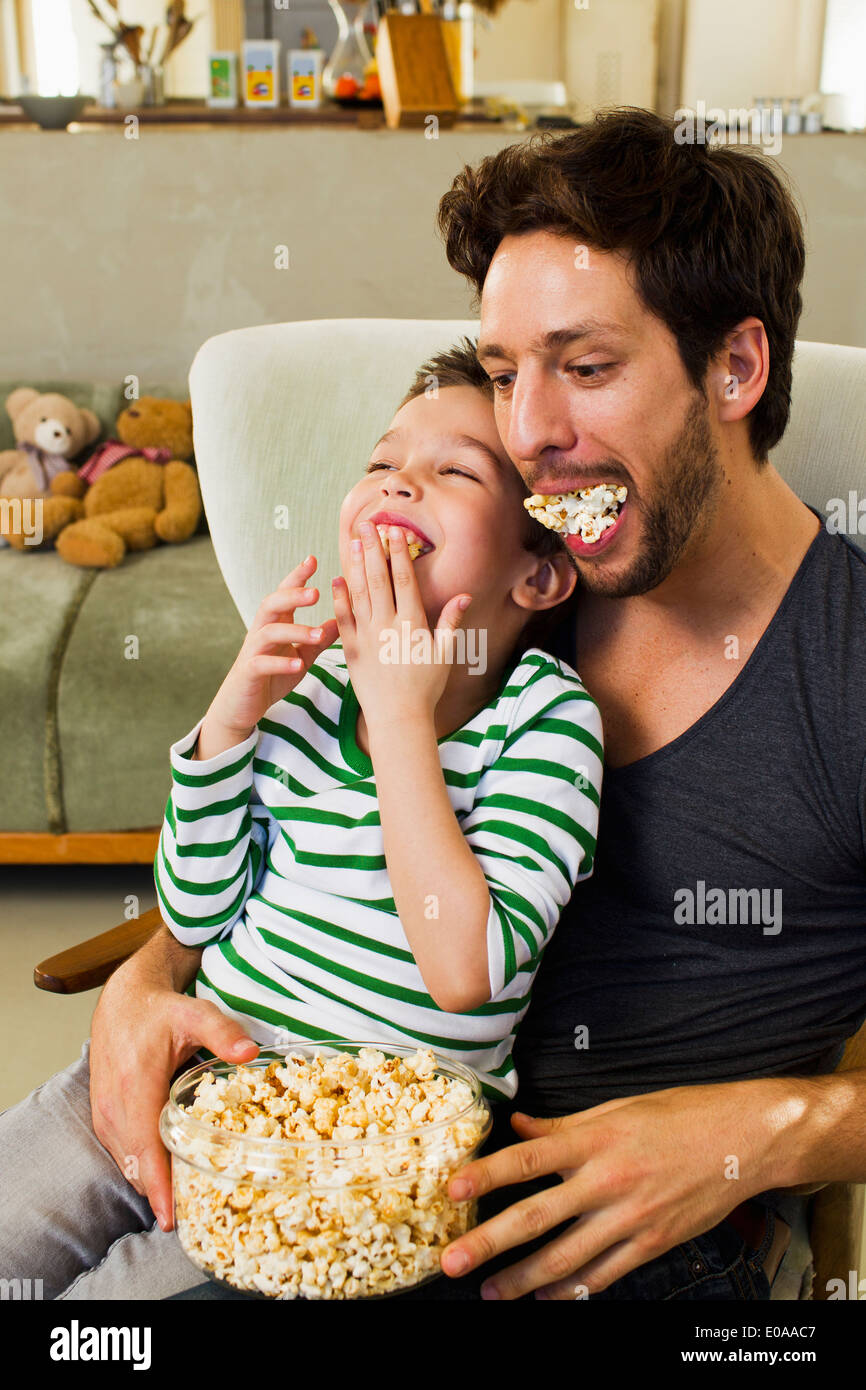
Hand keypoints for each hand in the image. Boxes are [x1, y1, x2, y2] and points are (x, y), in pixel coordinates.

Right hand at [89, 941, 259, 1230]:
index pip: (145, 1149)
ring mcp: (106, 1115)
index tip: (172, 1217)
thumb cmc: (159, 1011)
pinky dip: (143, 1170)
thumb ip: (223, 1033)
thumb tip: (250, 1054)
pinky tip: (167, 1179)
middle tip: (195, 1219)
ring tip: (185, 1208)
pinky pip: (123, 1154)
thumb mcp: (194, 1014)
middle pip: (137, 1166)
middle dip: (162, 1196)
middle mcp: (115, 1107)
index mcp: (136, 1087)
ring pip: (128, 1164)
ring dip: (152, 1186)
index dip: (159, 1186)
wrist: (122, 1000)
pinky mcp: (105, 1117)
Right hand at [207, 554, 338, 737]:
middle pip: (272, 603)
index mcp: (275, 624)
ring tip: (319, 635)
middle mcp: (261, 632)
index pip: (284, 593)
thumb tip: (343, 619)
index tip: (313, 559)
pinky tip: (299, 664)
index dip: (297, 576)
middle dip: (293, 595)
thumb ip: (319, 638)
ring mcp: (253, 651)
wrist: (242, 706)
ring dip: (295, 631)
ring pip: (268, 632)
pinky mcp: (248, 673)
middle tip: (317, 592)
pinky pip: (262, 663)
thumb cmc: (272, 677)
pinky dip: (280, 663)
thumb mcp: (302, 655)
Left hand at [332, 521, 470, 725]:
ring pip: (359, 592)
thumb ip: (451, 621)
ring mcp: (367, 636)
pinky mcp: (351, 649)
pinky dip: (339, 597)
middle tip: (367, 524)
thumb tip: (464, 594)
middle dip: (373, 548)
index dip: (399, 552)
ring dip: (355, 565)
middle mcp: (387, 625)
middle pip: (378, 578)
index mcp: (412, 623)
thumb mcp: (445, 654)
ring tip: (353, 541)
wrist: (398, 718)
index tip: (395, 530)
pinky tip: (336, 578)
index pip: (404, 579)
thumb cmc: (426, 688)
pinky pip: (343, 618)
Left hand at [440, 1078, 798, 1298]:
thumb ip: (564, 1125)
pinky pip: (604, 1275)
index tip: (452, 1190)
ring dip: (523, 1280)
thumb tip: (519, 1126)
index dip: (488, 1174)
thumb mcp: (617, 1108)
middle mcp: (607, 1181)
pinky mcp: (652, 1243)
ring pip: (565, 1258)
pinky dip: (572, 1290)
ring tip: (491, 1293)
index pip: (528, 1159)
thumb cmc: (680, 1114)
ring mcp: (631, 1218)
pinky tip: (547, 1298)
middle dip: (490, 1242)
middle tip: (453, 1262)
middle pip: (536, 1217)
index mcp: (595, 1139)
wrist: (744, 1140)